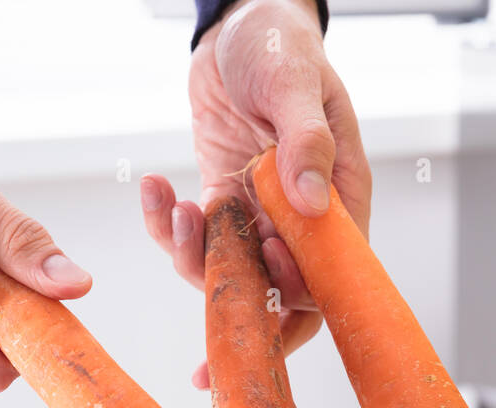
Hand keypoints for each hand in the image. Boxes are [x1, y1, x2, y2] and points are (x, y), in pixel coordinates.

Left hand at [141, 0, 370, 387]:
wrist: (237, 28)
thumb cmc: (280, 46)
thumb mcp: (295, 83)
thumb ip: (306, 142)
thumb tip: (312, 203)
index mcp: (338, 195)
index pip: (331, 271)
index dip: (303, 287)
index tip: (268, 259)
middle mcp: (300, 218)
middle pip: (282, 292)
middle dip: (242, 290)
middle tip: (207, 251)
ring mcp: (258, 216)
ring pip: (230, 274)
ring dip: (194, 256)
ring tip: (179, 208)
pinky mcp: (220, 205)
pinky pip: (192, 241)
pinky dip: (167, 227)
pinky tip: (157, 188)